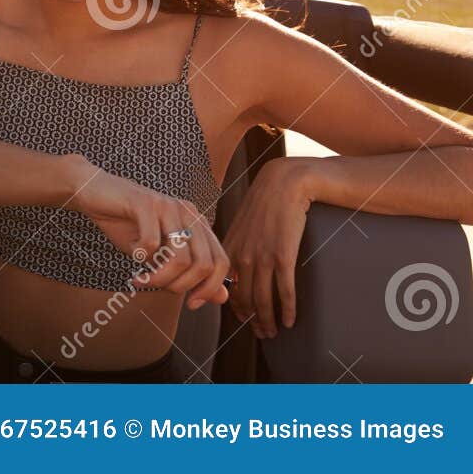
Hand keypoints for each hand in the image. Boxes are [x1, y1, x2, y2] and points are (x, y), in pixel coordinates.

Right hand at [71, 162, 230, 309]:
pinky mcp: (145, 202)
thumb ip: (189, 272)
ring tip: (141, 280)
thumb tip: (222, 297)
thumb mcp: (159, 253)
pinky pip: (152, 243)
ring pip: (180, 258)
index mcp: (196, 222)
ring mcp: (168, 205)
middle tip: (159, 288)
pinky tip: (133, 257)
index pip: (220, 261)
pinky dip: (141, 258)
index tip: (191, 304)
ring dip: (159, 278)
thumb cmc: (126, 224)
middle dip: (181, 286)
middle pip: (203, 264)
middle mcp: (188, 212)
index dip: (210, 288)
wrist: (93, 192)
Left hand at [221, 156, 313, 339]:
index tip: (241, 321)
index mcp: (229, 249)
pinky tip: (290, 321)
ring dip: (268, 321)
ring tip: (273, 332)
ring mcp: (261, 257)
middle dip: (251, 321)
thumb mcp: (244, 226)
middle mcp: (242, 256)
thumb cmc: (265, 204)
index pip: (227, 287)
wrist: (284, 184)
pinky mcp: (282, 256)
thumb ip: (237, 247)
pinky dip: (287, 310)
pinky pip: (285, 291)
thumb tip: (235, 269)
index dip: (234, 308)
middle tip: (260, 335)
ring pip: (263, 300)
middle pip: (245, 299)